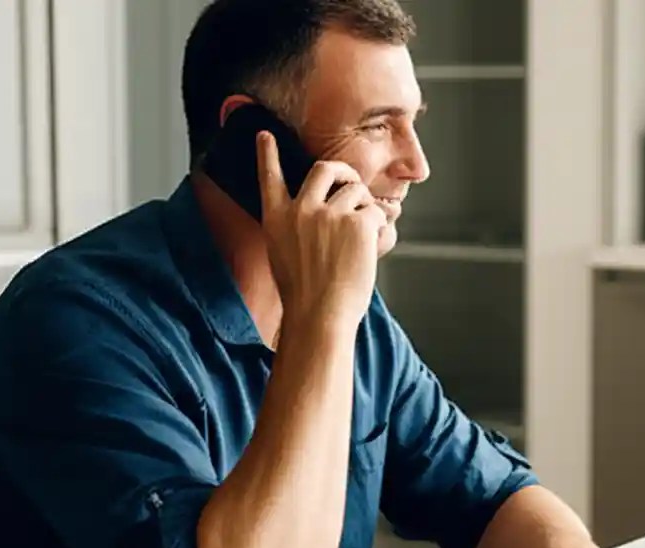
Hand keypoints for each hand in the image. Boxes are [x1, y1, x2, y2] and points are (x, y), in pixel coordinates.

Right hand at [256, 131, 386, 329]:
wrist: (319, 315)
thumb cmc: (306, 296)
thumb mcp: (285, 256)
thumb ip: (297, 229)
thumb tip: (322, 213)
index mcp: (277, 219)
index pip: (270, 178)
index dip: (267, 154)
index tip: (265, 135)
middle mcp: (300, 210)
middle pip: (323, 169)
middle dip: (343, 171)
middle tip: (352, 182)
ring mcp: (329, 214)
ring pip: (356, 191)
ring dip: (365, 207)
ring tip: (363, 234)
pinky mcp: (356, 222)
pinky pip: (375, 212)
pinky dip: (380, 226)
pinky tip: (373, 244)